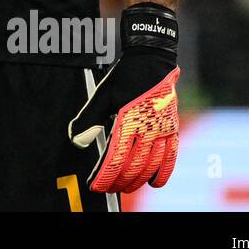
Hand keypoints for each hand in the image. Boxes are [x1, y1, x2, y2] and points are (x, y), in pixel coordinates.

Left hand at [68, 3, 179, 192]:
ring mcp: (163, 130)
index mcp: (128, 120)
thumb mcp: (102, 94)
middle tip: (107, 189)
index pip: (115, 158)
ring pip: (151, 165)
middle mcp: (148, 128)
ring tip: (124, 188)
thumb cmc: (124, 77)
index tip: (95, 186)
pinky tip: (154, 183)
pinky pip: (171, 156)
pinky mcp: (173, 128)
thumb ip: (89, 119)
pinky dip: (163, 172)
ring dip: (137, 180)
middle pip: (133, 166)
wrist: (152, 60)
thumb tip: (76, 142)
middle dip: (118, 181)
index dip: (104, 176)